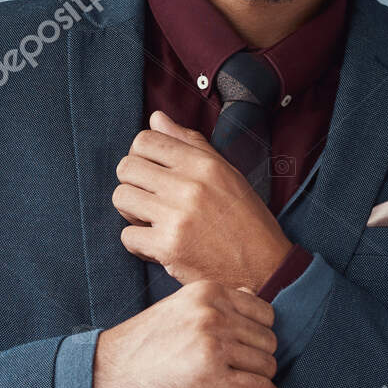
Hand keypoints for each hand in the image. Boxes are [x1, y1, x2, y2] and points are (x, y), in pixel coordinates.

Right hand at [91, 280, 279, 387]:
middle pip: (267, 340)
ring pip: (267, 365)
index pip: (264, 312)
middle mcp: (213, 313)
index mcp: (206, 292)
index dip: (259, 335)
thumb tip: (258, 301)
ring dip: (259, 381)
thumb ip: (216, 306)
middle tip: (238, 374)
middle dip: (258, 361)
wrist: (107, 374)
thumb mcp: (179, 310)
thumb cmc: (141, 348)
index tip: (248, 351)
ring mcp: (213, 343)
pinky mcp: (213, 376)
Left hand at [113, 110, 294, 289]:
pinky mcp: (169, 248)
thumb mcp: (226, 174)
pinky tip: (158, 244)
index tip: (152, 172)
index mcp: (204, 164)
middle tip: (150, 198)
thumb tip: (156, 118)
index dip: (142, 155)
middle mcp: (190, 186)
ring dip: (131, 211)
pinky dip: (139, 243)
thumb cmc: (245, 220)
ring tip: (152, 220)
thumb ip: (189, 144)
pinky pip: (127, 236)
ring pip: (122, 198)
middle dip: (133, 183)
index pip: (145, 139)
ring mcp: (177, 217)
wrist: (266, 269)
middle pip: (126, 167)